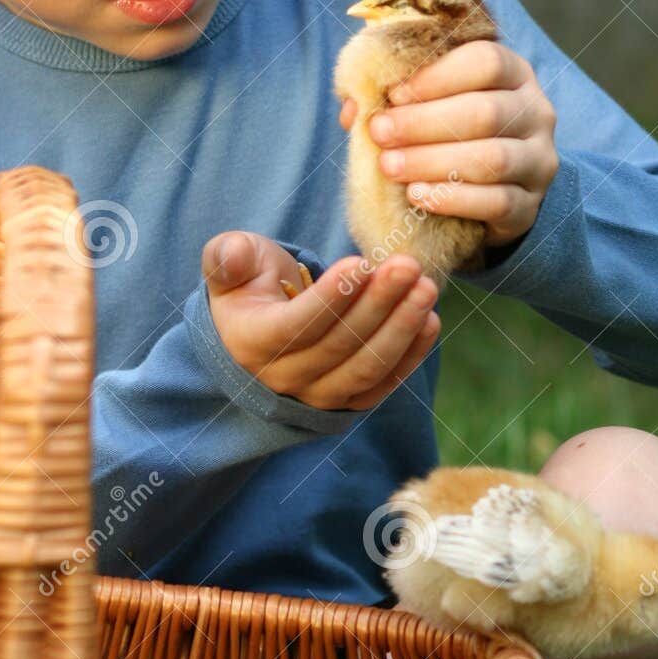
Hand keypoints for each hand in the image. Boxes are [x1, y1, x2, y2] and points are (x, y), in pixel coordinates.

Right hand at [202, 231, 439, 412]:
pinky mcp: (348, 403)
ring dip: (401, 329)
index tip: (359, 263)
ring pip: (365, 368)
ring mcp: (319, 397)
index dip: (329, 298)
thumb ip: (227, 257)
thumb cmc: (248, 289)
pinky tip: (430, 321)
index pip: (296, 326)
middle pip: (338, 346)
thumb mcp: (229, 265)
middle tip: (408, 266)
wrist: (256, 335)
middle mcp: (285, 379)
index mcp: (252, 344)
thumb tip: (232, 255)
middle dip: (377, 304)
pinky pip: (383, 385)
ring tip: (425, 289)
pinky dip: (411, 355)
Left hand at [337, 39, 558, 249]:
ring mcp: (538, 160)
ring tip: (389, 167)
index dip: (437, 76)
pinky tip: (418, 195)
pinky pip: (497, 202)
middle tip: (380, 133)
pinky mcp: (530, 205)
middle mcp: (535, 112)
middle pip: (486, 111)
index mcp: (513, 73)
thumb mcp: (426, 103)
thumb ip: (392, 96)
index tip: (394, 93)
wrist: (488, 190)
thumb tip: (353, 105)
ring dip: (432, 162)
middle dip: (424, 123)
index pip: (486, 61)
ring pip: (491, 158)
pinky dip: (452, 199)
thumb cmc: (449, 132)